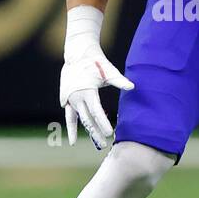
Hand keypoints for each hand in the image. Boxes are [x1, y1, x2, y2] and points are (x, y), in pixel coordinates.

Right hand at [59, 6, 132, 150]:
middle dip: (94, 132)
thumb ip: (120, 81)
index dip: (103, 124)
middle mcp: (76, 96)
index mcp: (88, 91)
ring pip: (73, 117)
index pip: (97, 112)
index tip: (110, 134)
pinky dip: (69, 122)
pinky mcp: (66, 97)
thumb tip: (132, 87)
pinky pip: (67, 112)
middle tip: (103, 144)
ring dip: (75, 131)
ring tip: (72, 144)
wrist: (78, 53)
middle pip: (86, 119)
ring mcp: (69, 97)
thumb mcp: (109, 71)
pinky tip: (71, 131)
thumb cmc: (96, 62)